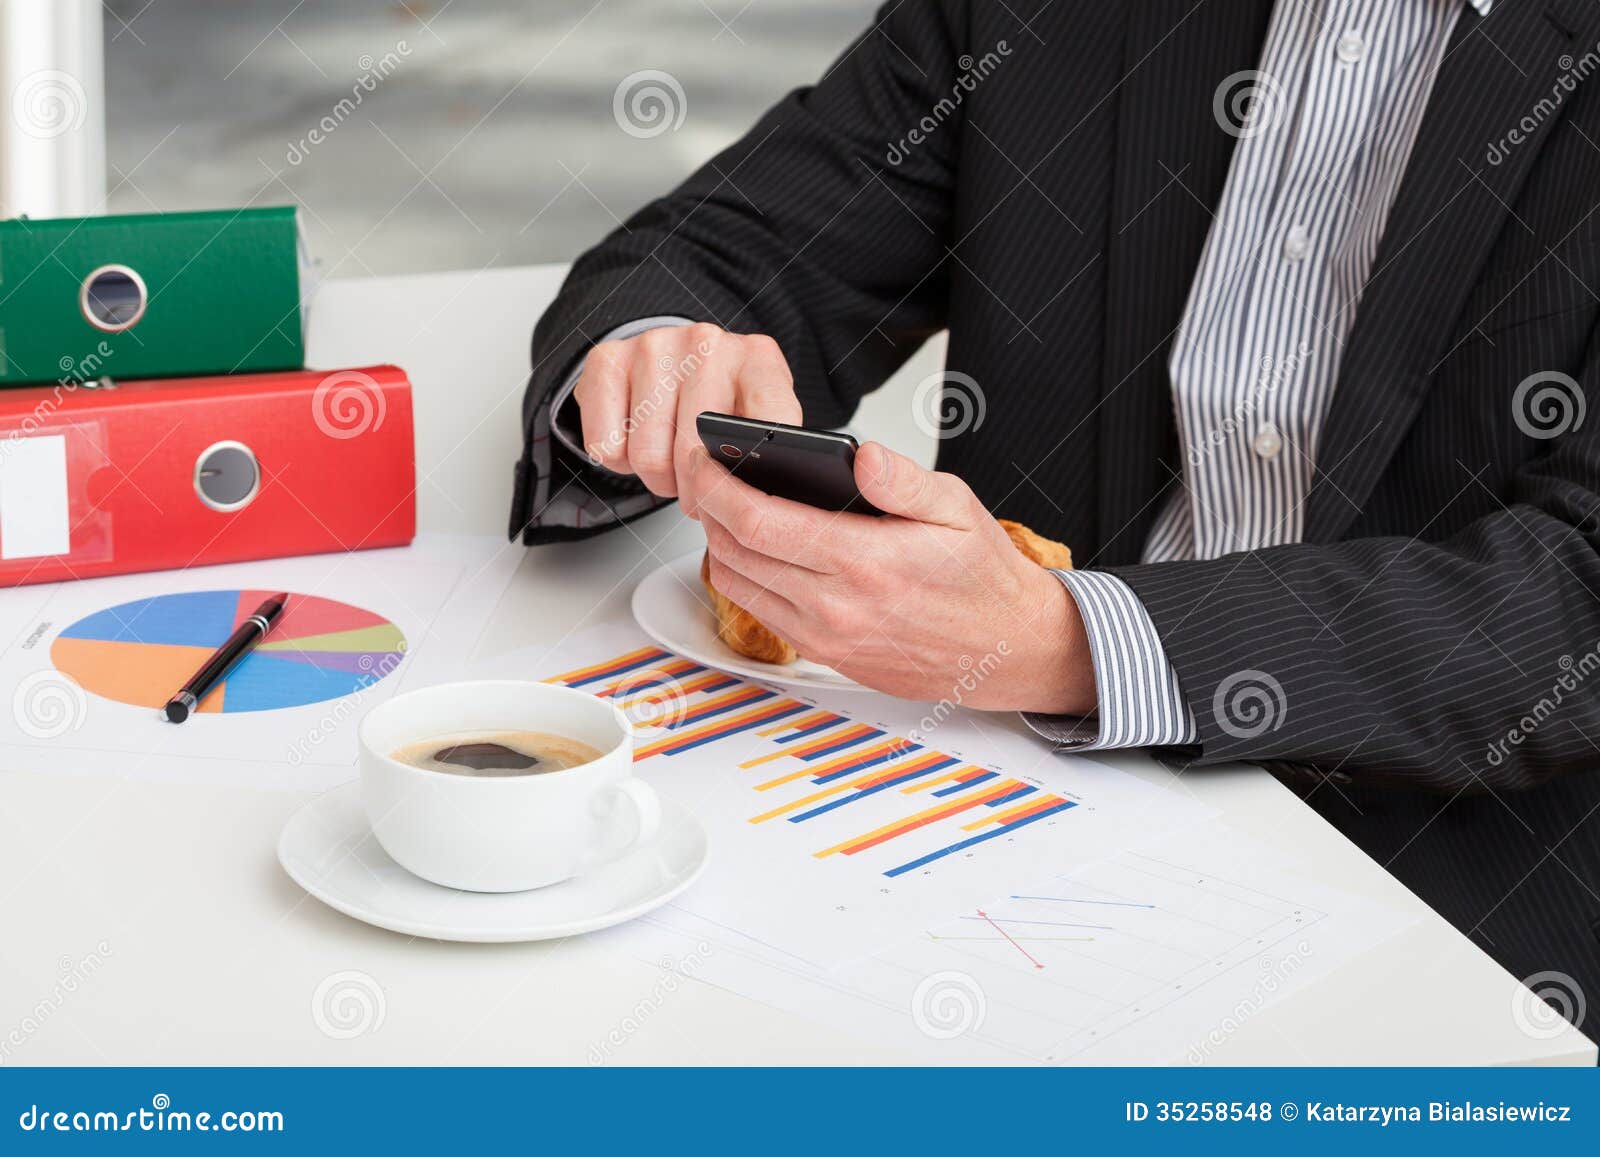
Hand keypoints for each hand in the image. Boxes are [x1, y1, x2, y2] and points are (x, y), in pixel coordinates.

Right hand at [573, 323, 799, 506]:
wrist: (668, 361)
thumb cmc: (716, 399)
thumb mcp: (755, 418)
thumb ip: (763, 449)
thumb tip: (754, 497)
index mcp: (757, 360)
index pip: (771, 421)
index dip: (751, 476)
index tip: (740, 496)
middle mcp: (707, 345)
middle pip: (695, 454)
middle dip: (695, 491)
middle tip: (698, 491)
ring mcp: (655, 347)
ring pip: (648, 458)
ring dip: (658, 477)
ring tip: (670, 461)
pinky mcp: (608, 360)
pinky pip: (606, 448)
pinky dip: (619, 460)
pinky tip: (635, 437)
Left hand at [691, 441, 1096, 714]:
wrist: (1007, 648)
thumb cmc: (983, 577)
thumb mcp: (957, 509)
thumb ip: (903, 480)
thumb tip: (863, 455)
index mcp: (864, 562)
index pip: (759, 522)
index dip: (718, 486)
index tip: (704, 459)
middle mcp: (836, 607)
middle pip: (734, 554)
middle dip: (709, 509)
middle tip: (706, 475)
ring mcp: (827, 637)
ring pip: (738, 587)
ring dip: (721, 545)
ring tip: (728, 508)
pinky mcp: (826, 655)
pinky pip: (761, 613)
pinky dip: (746, 577)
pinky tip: (759, 549)